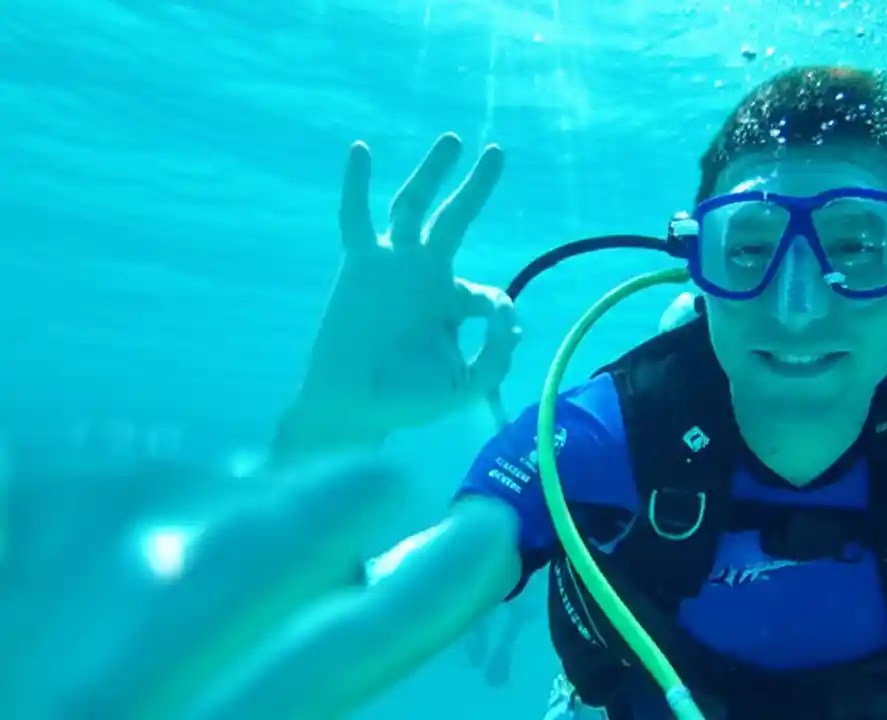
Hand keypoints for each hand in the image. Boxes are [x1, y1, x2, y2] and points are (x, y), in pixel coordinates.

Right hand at [277, 134, 520, 457]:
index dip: (500, 311)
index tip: (499, 331)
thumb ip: (496, 354)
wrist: (355, 408)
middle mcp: (424, 277)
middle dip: (477, 187)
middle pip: (456, 219)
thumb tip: (509, 314)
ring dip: (433, 172)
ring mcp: (392, 266)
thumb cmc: (408, 401)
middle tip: (497, 152)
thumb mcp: (467, 384)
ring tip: (454, 140)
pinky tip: (360, 150)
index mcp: (451, 305)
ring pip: (414, 205)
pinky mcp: (360, 264)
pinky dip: (355, 183)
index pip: (489, 294)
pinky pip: (355, 216)